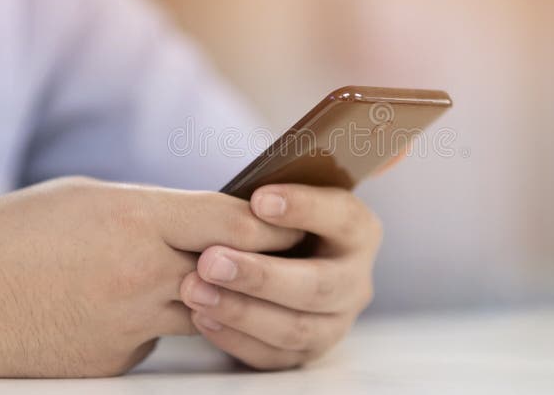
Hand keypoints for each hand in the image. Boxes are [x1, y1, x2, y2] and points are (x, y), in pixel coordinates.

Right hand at [0, 177, 301, 376]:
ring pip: (206, 308)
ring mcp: (130, 323)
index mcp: (135, 218)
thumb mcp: (87, 199)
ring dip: (222, 295)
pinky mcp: (116, 362)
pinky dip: (162, 322)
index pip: (232, 219)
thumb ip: (152, 211)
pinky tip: (132, 308)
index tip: (299, 217)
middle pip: (234, 267)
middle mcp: (142, 273)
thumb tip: (201, 224)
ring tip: (233, 279)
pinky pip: (160, 338)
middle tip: (296, 253)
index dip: (273, 219)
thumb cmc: (12, 235)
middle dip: (267, 261)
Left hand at [180, 184, 381, 369]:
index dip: (304, 208)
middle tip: (211, 261)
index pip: (342, 218)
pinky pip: (273, 356)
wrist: (283, 256)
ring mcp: (336, 321)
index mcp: (358, 231)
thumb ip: (272, 199)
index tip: (258, 200)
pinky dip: (235, 339)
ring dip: (241, 311)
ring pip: (296, 328)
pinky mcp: (308, 353)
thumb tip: (246, 201)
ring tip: (195, 290)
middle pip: (318, 285)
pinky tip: (202, 317)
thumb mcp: (285, 199)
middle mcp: (355, 280)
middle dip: (261, 276)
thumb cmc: (278, 219)